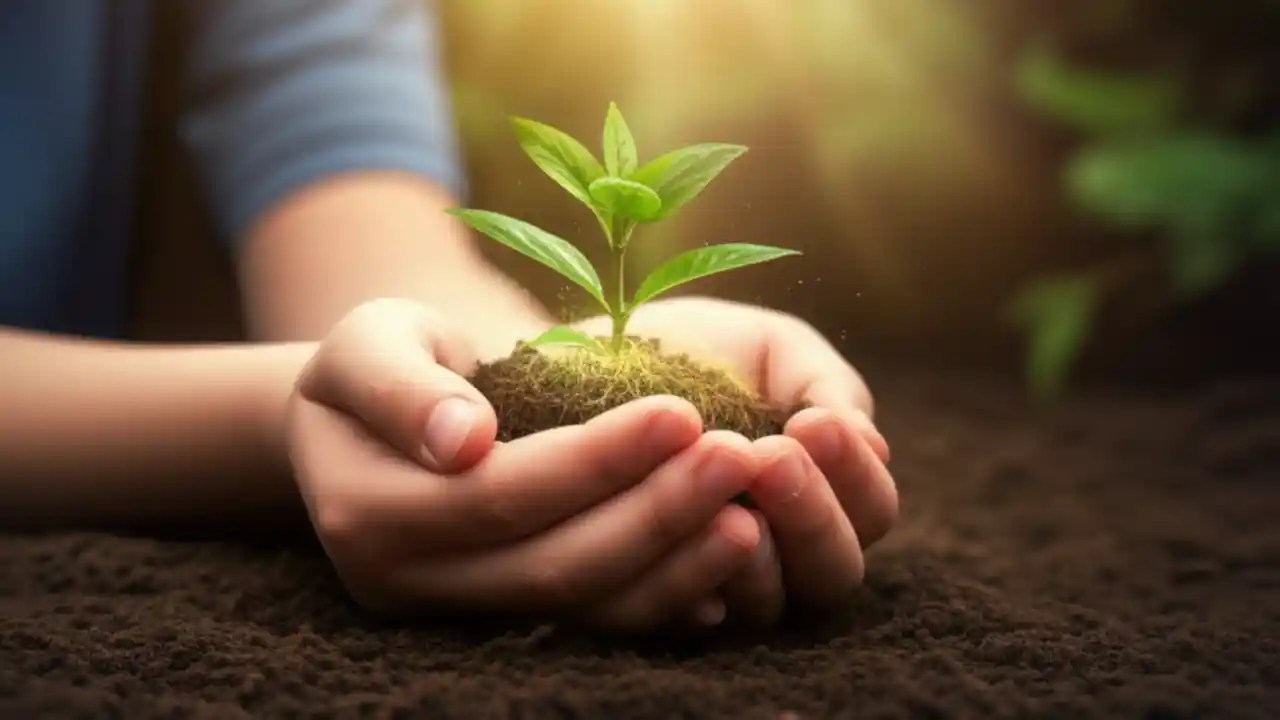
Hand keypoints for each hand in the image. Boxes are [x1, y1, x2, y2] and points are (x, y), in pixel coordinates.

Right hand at [286, 299, 767, 632]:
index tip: (683, 411)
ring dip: (676, 566)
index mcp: (368, 512)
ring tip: (751, 513)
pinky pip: (595, 622)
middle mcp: (409, 582)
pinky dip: (664, 597)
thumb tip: (464, 440)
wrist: (364, 427)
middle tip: (740, 457)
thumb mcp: (365, 346)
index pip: (501, 494)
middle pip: (553, 564)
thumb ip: (400, 387)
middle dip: (656, 513)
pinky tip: (725, 560)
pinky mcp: (506, 617)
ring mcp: (461, 610)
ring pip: (583, 608)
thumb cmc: (374, 367)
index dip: (597, 460)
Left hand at [578, 297, 897, 621]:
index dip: (853, 475)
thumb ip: (826, 387)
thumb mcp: (770, 349)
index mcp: (824, 496)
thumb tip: (872, 445)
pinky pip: (683, 617)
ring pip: (769, 603)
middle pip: (833, 573)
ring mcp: (722, 588)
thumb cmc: (695, 353)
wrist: (589, 359)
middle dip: (811, 514)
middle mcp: (785, 555)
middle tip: (770, 457)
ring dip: (758, 552)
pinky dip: (690, 580)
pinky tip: (679, 535)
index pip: (870, 512)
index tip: (814, 423)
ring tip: (724, 488)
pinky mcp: (653, 606)